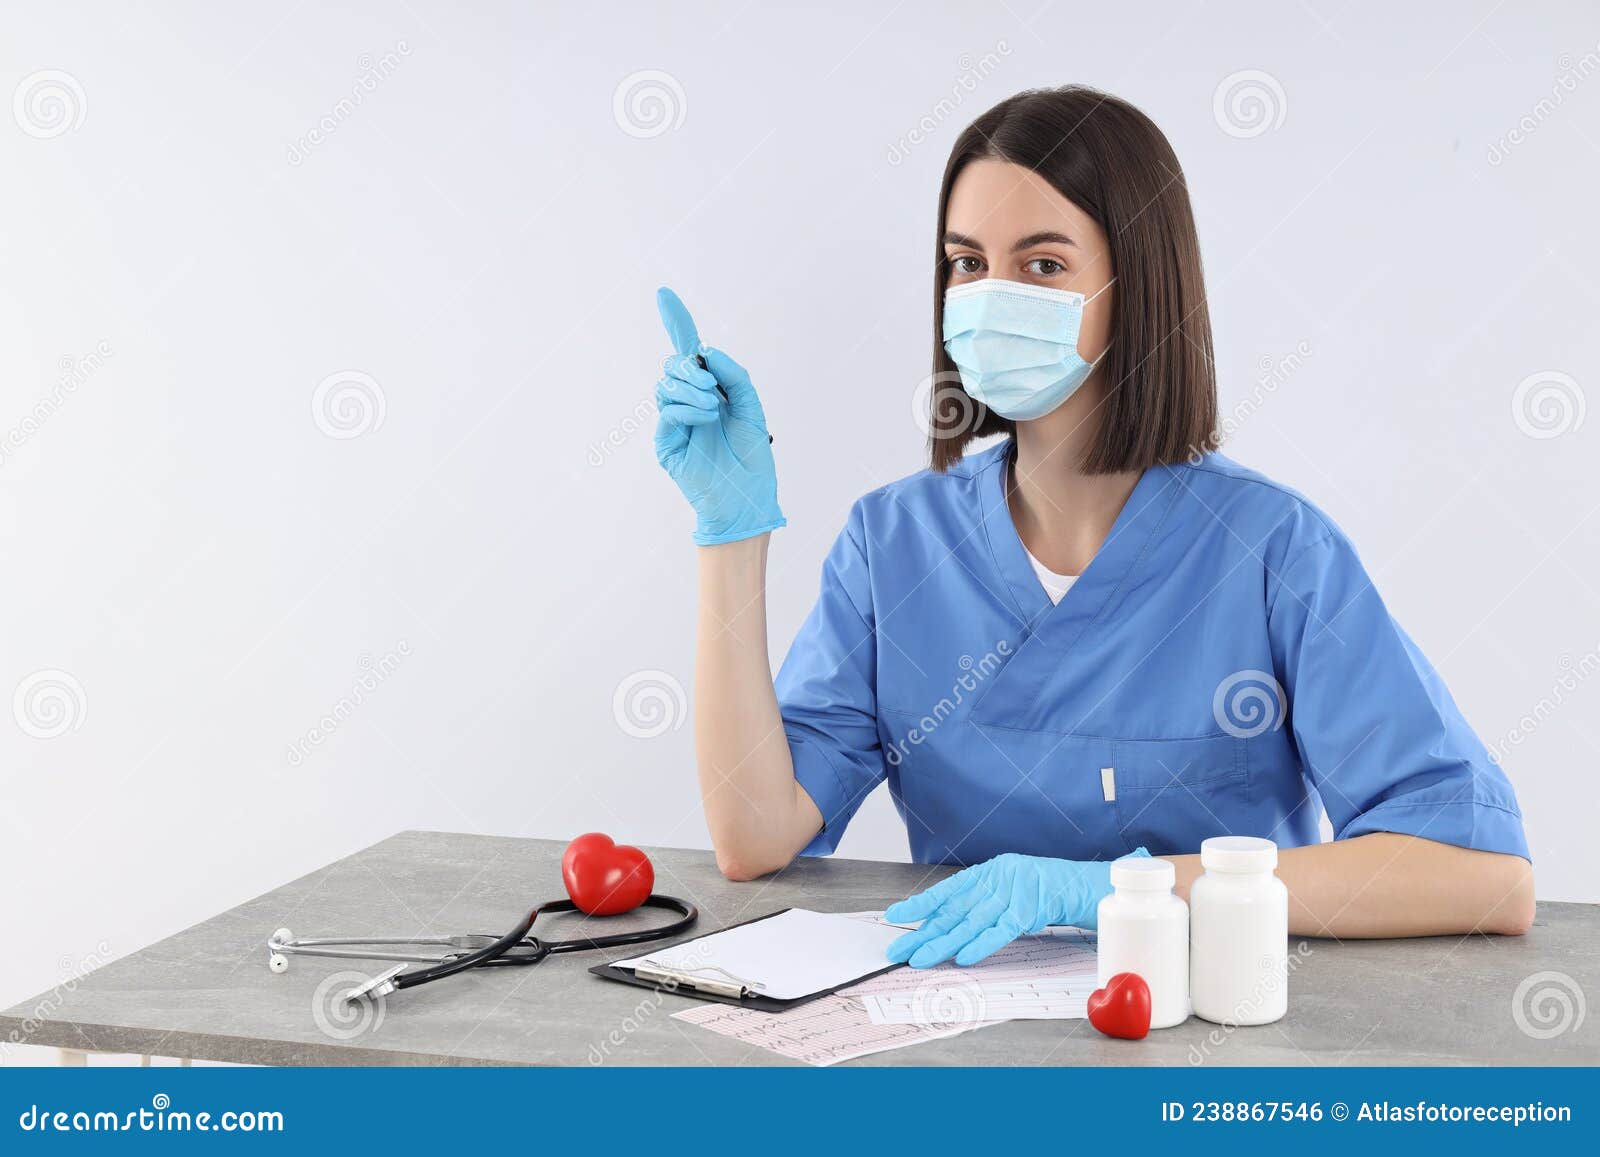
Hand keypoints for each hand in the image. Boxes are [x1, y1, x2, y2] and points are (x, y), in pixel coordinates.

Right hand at [653, 287, 784, 545]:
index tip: (664, 294)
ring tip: (714, 407)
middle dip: (689, 366)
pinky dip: (687, 408)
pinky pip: (667, 411)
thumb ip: (733, 376)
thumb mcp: (751, 408)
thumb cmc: (752, 459)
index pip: (688, 352)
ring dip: (690, 388)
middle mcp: (688, 403)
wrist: (748, 500)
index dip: (677, 322)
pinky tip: (706, 418)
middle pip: (673, 365)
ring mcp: (674, 422)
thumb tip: (706, 350)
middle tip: (712, 385)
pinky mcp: (666, 443)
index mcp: (708, 391)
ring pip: (666, 386)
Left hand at [883, 849, 1149, 966]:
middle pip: (955, 909)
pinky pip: (1002, 929)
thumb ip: (986, 905)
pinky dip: (982, 943)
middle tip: (897, 948)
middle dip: (923, 931)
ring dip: (944, 942)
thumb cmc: (1049, 891)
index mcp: (992, 872)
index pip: (949, 890)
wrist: (1090, 886)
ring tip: (920, 958)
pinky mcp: (1031, 909)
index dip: (921, 904)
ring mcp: (1014, 892)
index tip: (893, 917)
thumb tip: (950, 928)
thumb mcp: (1013, 890)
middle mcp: (998, 878)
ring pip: (972, 921)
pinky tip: (963, 956)